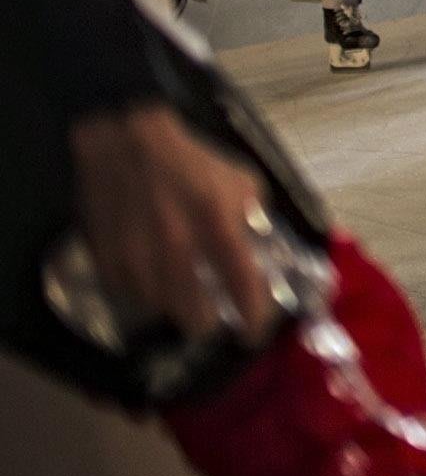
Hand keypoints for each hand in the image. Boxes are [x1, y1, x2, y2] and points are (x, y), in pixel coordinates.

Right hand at [68, 104, 275, 344]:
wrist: (127, 144)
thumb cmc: (191, 162)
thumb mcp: (241, 181)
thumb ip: (257, 218)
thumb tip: (266, 250)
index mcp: (217, 225)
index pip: (242, 287)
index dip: (252, 318)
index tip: (254, 331)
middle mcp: (177, 248)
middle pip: (195, 317)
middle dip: (209, 322)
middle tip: (214, 315)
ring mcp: (139, 258)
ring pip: (161, 311)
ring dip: (175, 308)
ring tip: (184, 294)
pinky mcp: (108, 261)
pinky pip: (131, 296)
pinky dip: (146, 294)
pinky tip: (155, 279)